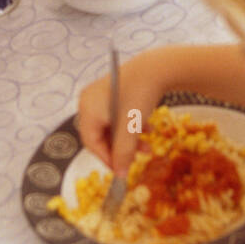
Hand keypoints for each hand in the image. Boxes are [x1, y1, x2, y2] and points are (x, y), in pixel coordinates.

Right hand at [77, 49, 168, 176]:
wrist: (157, 67)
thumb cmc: (138, 97)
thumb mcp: (130, 129)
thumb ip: (123, 153)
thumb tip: (120, 176)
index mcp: (87, 109)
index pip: (91, 142)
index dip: (106, 158)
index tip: (122, 170)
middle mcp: (90, 101)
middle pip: (102, 135)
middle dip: (121, 148)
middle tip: (136, 158)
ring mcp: (102, 95)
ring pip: (113, 127)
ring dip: (130, 139)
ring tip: (148, 147)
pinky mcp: (115, 91)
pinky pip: (119, 115)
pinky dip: (132, 126)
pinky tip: (148, 128)